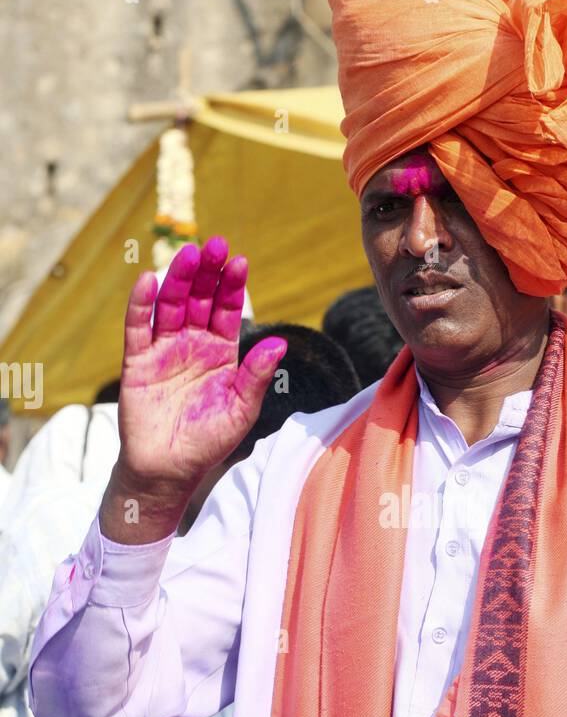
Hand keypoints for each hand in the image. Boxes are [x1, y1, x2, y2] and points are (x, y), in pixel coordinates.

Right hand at [100, 237, 286, 542]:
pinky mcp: (137, 362)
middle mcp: (191, 345)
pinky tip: (147, 281)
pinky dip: (140, 304)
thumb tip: (279, 343)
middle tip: (215, 245)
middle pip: (198, 299)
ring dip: (178, 279)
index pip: (226, 310)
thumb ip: (256, 376)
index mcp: (220, 353)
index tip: (239, 261)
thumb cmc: (209, 442)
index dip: (231, 286)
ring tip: (188, 255)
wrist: (169, 470)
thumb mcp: (241, 410)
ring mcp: (163, 351)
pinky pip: (137, 328)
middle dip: (207, 273)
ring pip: (170, 306)